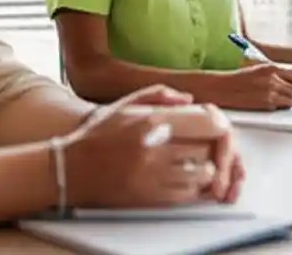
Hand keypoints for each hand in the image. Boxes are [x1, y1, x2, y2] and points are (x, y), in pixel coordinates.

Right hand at [63, 85, 242, 206]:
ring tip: (199, 165)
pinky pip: (188, 195)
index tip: (219, 128)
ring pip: (203, 175)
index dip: (220, 127)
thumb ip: (160, 94)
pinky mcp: (150, 198)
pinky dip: (195, 189)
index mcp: (152, 120)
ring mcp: (154, 174)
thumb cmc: (99, 136)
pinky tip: (188, 181)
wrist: (72, 169)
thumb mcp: (126, 104)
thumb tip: (190, 99)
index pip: (207, 123)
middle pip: (209, 149)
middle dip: (216, 149)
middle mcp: (155, 147)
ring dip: (207, 170)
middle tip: (212, 148)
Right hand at [206, 63, 291, 110]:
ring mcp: (271, 91)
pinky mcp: (267, 103)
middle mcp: (273, 78)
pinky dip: (282, 106)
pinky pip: (283, 106)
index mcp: (271, 68)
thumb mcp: (257, 70)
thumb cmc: (237, 80)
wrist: (223, 88)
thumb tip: (289, 83)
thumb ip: (273, 74)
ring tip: (286, 101)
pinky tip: (275, 104)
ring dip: (291, 101)